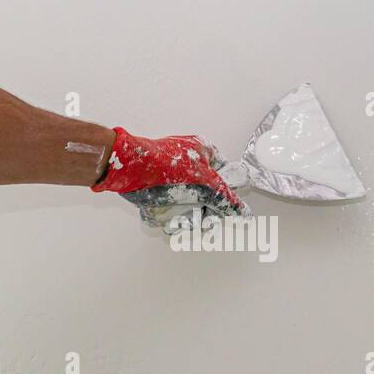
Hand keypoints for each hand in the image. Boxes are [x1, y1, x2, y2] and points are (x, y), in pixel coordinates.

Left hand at [92, 128, 250, 232]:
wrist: (128, 171)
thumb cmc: (165, 166)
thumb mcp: (206, 184)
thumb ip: (228, 200)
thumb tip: (244, 213)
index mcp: (203, 151)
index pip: (225, 173)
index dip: (226, 192)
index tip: (224, 208)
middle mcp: (188, 163)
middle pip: (207, 195)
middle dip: (205, 212)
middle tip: (204, 220)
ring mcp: (171, 178)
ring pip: (188, 205)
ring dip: (187, 219)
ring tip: (182, 222)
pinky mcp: (157, 191)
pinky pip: (170, 209)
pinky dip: (169, 219)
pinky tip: (169, 221)